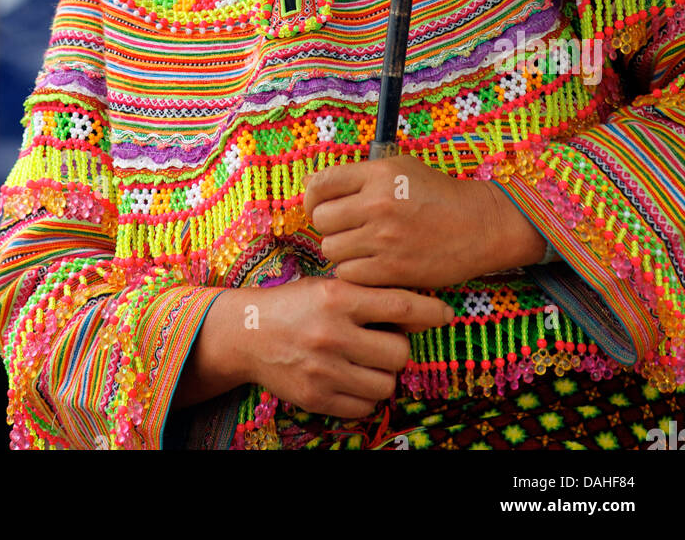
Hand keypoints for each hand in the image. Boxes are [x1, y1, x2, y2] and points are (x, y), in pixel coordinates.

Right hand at [233, 276, 454, 416]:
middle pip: (399, 352)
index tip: (446, 313)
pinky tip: (351, 376)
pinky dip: (365, 394)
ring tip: (365, 360)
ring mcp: (324, 370)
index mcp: (336, 298)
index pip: (399, 304)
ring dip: (383, 373)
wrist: (246, 334)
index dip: (430, 310)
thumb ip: (370, 295)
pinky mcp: (316, 398)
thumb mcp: (329, 286)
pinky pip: (365, 406)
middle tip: (382, 339)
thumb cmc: (295, 305)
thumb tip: (421, 311)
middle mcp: (332, 334)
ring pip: (386, 384)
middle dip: (397, 346)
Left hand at [304, 155, 546, 289]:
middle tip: (345, 229)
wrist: (480, 225)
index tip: (319, 206)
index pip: (320, 184)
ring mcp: (384, 238)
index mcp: (377, 173)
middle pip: (321, 219)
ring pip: (331, 249)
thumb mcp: (400, 169)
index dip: (312, 198)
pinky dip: (355, 272)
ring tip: (361, 247)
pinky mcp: (392, 269)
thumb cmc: (437, 195)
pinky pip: (349, 274)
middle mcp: (377, 203)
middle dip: (328, 226)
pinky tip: (371, 265)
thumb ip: (358, 177)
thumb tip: (311, 189)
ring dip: (341, 251)